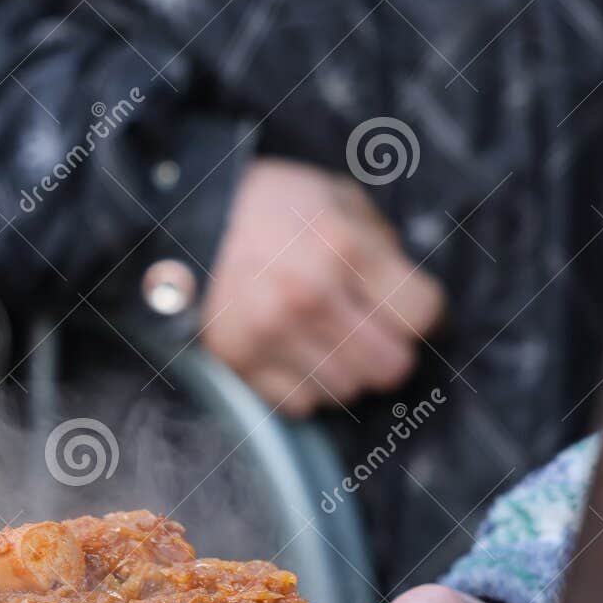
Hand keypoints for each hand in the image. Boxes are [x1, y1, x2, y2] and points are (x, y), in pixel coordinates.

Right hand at [199, 158, 444, 416]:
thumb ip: (381, 245)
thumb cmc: (269, 207)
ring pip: (346, 391)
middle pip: (391, 366)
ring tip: (327, 340)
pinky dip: (305, 387)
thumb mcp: (335, 198)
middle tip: (370, 332)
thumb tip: (409, 299)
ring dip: (346, 372)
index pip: (422, 314)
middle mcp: (308, 298)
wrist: (180, 224)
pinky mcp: (240, 365)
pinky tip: (295, 356)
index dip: (421, 312)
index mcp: (340, 247)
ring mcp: (270, 337)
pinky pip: (300, 404)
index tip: (404, 305)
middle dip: (389, 351)